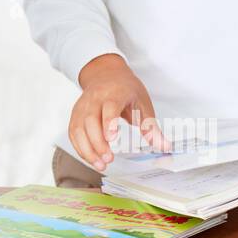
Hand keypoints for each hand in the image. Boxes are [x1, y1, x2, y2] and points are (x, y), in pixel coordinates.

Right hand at [69, 53, 170, 171]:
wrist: (105, 73)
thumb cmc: (125, 88)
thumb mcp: (142, 103)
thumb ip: (151, 127)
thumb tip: (164, 146)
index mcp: (114, 94)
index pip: (109, 108)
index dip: (109, 123)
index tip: (112, 139)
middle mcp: (94, 99)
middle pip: (90, 120)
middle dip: (98, 142)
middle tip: (109, 159)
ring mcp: (82, 107)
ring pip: (78, 129)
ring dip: (87, 149)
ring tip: (100, 164)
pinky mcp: (75, 115)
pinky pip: (73, 133)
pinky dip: (80, 147)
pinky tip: (91, 158)